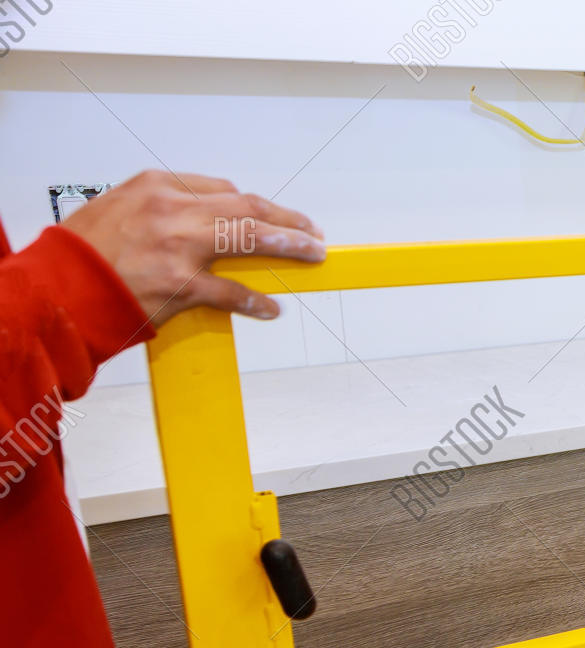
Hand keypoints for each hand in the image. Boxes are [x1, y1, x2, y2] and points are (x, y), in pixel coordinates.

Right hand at [62, 169, 324, 325]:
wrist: (57, 290)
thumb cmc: (82, 255)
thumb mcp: (118, 210)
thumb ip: (164, 210)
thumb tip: (204, 221)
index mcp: (156, 186)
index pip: (221, 189)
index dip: (254, 205)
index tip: (273, 216)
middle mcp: (171, 210)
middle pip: (246, 207)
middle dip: (285, 220)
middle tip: (311, 232)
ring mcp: (179, 247)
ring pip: (249, 238)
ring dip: (287, 246)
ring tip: (310, 255)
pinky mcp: (181, 284)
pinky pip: (232, 292)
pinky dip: (256, 300)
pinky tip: (270, 307)